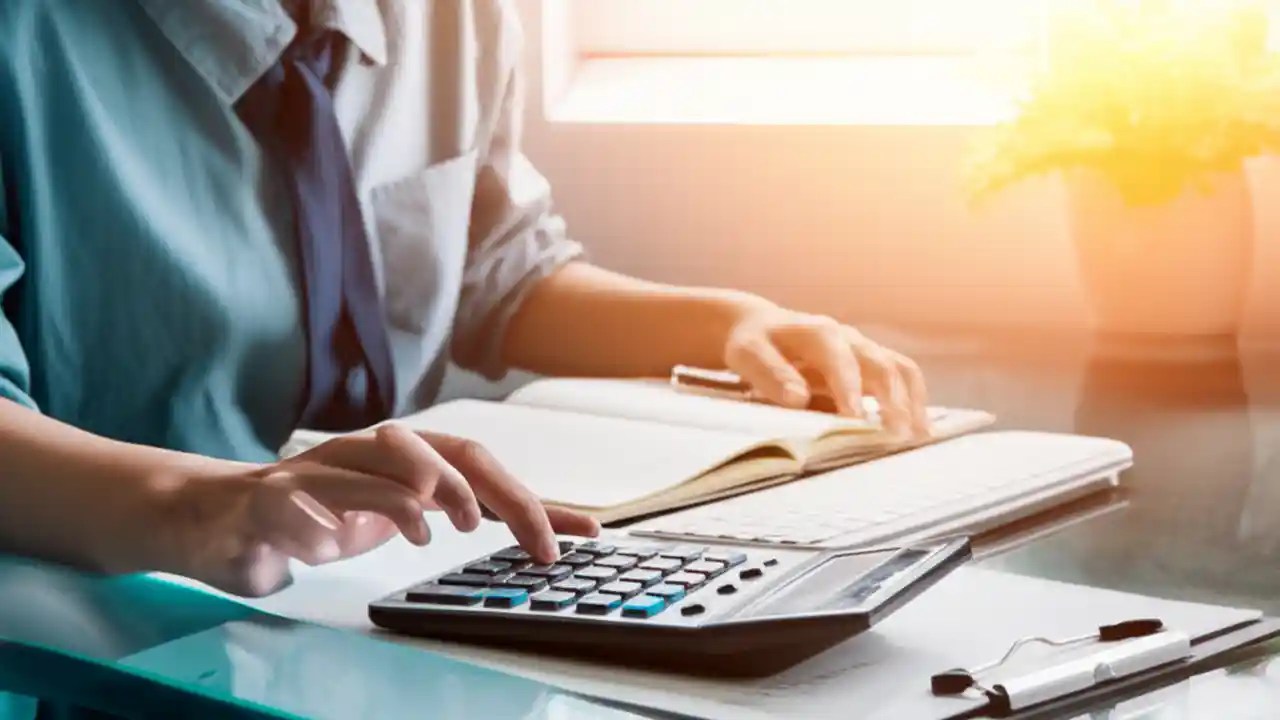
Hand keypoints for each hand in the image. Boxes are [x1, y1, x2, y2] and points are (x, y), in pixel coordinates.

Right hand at [156, 425, 599, 596]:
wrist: (230, 516)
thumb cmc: (330, 511)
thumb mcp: (413, 514)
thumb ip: (482, 514)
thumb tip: (563, 529)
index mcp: (404, 457)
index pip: (474, 462)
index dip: (521, 497)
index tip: (560, 542)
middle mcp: (366, 453)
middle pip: (425, 447)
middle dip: (462, 484)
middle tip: (481, 526)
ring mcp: (317, 471)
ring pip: (364, 463)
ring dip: (400, 492)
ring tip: (423, 529)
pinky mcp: (270, 498)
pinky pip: (294, 505)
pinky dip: (316, 525)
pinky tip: (330, 546)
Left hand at [723, 304, 928, 435]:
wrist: (762, 326)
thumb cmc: (754, 344)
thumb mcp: (748, 355)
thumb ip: (771, 375)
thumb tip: (798, 399)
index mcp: (819, 333)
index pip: (840, 360)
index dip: (850, 389)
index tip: (855, 419)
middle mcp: (849, 338)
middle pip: (881, 365)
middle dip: (893, 400)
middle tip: (897, 436)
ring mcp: (864, 350)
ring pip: (900, 370)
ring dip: (913, 402)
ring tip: (918, 437)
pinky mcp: (871, 363)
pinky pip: (902, 377)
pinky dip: (915, 401)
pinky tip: (920, 429)